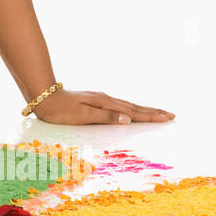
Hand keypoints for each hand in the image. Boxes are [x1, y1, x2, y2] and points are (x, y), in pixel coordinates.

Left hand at [30, 88, 173, 123]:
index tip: (168, 117)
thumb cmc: (61, 109)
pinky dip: (131, 109)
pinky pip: (119, 106)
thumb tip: (127, 118)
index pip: (133, 112)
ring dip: (144, 110)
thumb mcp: (82, 115)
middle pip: (134, 106)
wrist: (43, 96)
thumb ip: (105, 117)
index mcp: (105, 103)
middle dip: (153, 112)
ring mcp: (100, 99)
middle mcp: (106, 99)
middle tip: (171, 115)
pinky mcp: (94, 101)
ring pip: (127, 105)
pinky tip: (130, 111)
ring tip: (157, 113)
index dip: (151, 116)